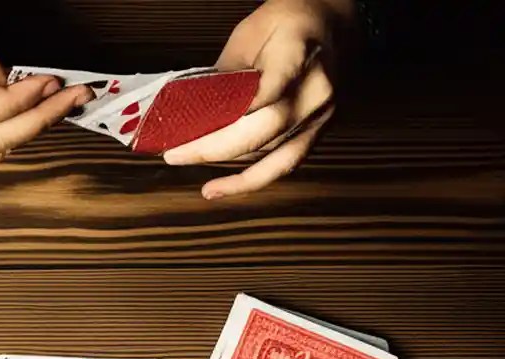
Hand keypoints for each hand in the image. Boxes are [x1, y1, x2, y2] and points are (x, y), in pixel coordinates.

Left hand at [163, 0, 355, 198]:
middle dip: (214, 148)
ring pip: (272, 154)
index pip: (267, 93)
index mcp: (299, 55)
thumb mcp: (247, 37)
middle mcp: (316, 90)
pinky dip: (248, 181)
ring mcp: (321, 114)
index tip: (192, 134)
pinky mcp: (320, 132)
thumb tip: (191, 114)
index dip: (230, 119)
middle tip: (175, 155)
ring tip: (188, 162)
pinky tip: (218, 189)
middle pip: (265, 131)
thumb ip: (226, 77)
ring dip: (226, 164)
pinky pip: (284, 165)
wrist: (329, 22)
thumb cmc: (284, 24)